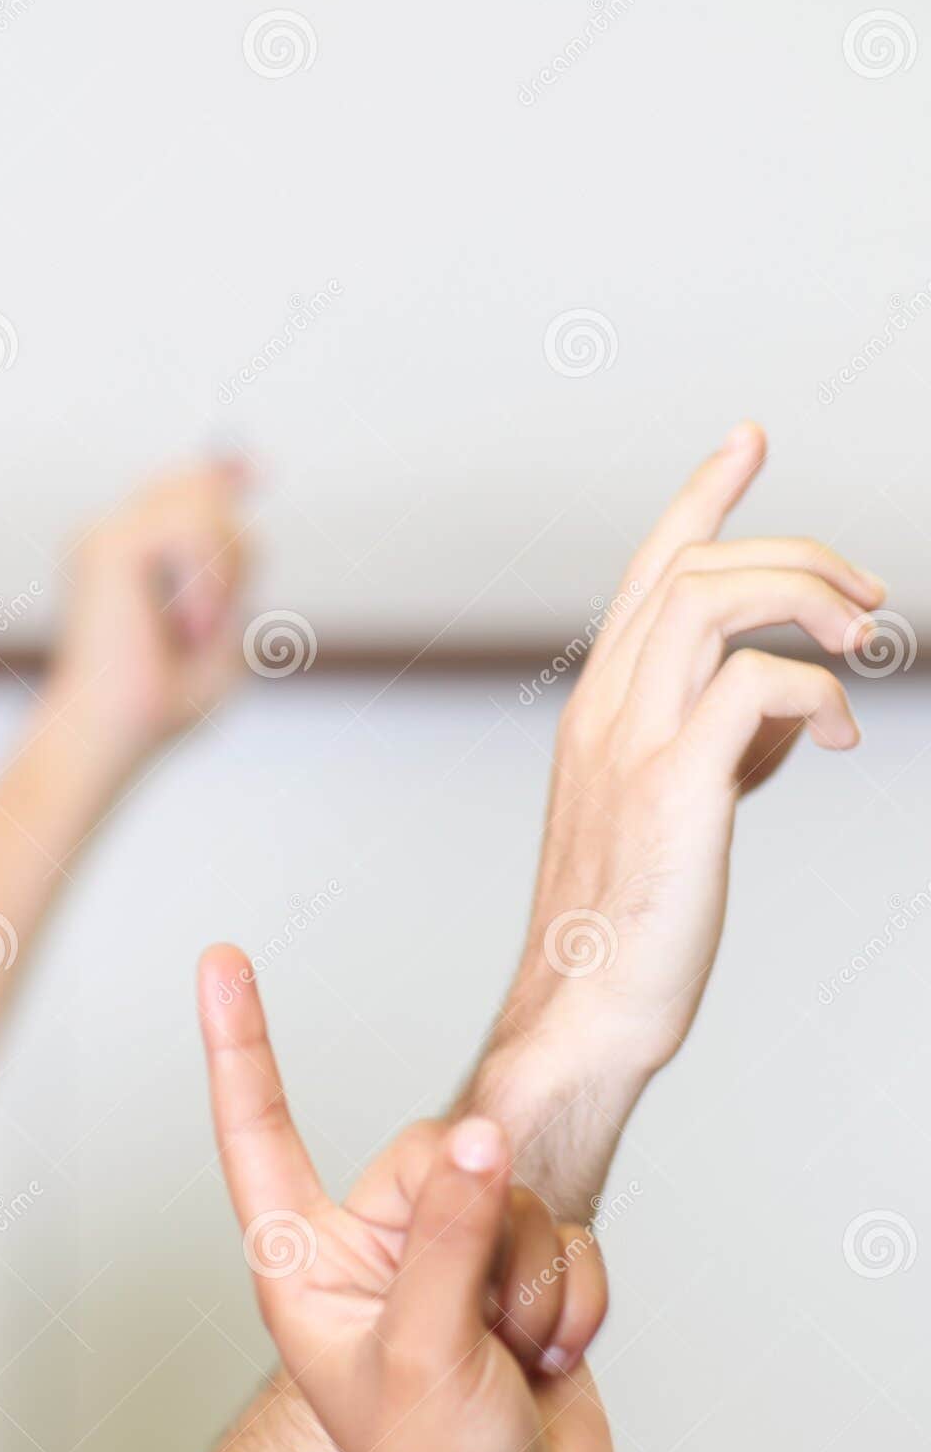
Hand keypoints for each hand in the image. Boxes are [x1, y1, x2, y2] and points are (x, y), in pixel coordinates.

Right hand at [45, 461, 249, 778]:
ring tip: (193, 628)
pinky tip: (187, 622)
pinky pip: (191, 528)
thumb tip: (248, 485)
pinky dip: (206, 582)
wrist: (113, 729)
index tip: (262, 470)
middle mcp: (113, 533)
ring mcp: (106, 531)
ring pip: (205, 504)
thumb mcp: (219, 622)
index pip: (181, 489)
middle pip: (201, 485)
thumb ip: (234, 559)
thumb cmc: (161, 697)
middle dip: (233, 551)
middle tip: (207, 620)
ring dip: (222, 577)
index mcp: (131, 554)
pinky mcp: (108, 542)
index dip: (221, 473)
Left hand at [198, 945, 614, 1451]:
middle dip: (482, 1232)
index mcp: (307, 1261)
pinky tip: (549, 1356)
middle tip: (483, 1319)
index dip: (239, 1045)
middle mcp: (375, 1247)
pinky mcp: (519, 1272)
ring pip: (511, 1190)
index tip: (220, 963)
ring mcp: (450, 1256)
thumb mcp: (423, 1355)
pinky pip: (565, 1232)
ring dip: (532, 1279)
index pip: (259, 1133)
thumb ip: (449, 1236)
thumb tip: (478, 1136)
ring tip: (511, 1354)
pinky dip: (573, 1296)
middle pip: (436, 1152)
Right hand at [470, 422, 884, 1213]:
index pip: (645, 573)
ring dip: (805, 598)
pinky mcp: (674, 791)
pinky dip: (818, 693)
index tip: (747, 441)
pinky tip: (843, 740)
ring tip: (865, 638)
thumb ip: (720, 743)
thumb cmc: (629, 921)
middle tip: (867, 595)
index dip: (701, 498)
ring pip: (709, 598)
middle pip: (686, 567)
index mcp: (596, 709)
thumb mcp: (667, 808)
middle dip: (791, 549)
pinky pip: (756, 688)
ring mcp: (631, 746)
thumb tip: (794, 713)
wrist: (584, 1010)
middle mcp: (603, 710)